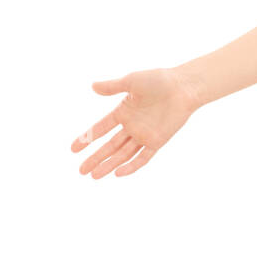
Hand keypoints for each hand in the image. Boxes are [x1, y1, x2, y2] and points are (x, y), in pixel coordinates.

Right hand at [71, 67, 202, 177]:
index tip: (73, 149)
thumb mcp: (131, 81)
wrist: (183, 87)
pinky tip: (118, 173)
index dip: (87, 138)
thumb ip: (112, 86)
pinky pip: (143, 157)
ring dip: (109, 165)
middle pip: (110, 146)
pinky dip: (132, 166)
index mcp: (123, 111)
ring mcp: (144, 134)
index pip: (101, 128)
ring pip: (123, 154)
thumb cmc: (159, 80)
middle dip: (95, 158)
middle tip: (81, 171)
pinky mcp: (157, 141)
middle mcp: (132, 126)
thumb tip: (92, 86)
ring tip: (94, 176)